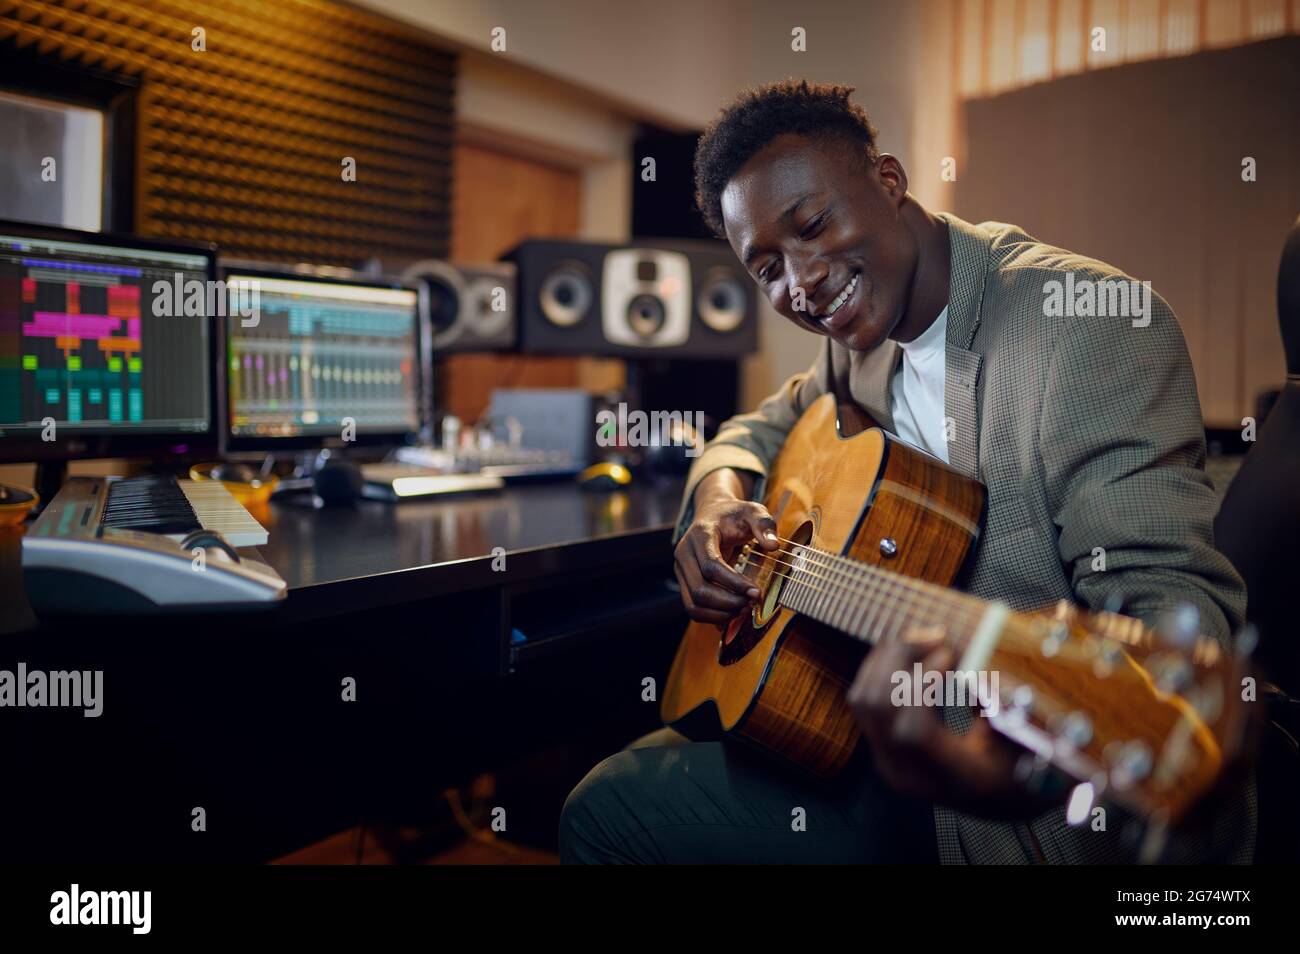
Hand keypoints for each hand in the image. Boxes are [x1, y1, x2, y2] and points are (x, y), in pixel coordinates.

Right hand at [673, 469, 780, 623]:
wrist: (713, 515)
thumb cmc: (735, 515)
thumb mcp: (753, 511)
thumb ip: (764, 524)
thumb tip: (772, 545)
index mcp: (699, 535)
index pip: (711, 565)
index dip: (734, 583)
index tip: (756, 592)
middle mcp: (684, 553)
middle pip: (699, 589)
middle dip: (728, 602)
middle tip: (752, 602)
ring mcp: (681, 570)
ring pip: (693, 604)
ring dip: (720, 614)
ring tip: (743, 609)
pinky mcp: (684, 583)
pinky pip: (693, 609)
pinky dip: (713, 617)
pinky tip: (733, 613)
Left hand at [846, 626, 1064, 820]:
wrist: (1003, 798)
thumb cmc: (1026, 765)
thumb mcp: (1027, 738)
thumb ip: (1000, 702)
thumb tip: (976, 658)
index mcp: (954, 779)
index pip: (913, 730)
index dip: (924, 683)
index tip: (950, 653)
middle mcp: (911, 774)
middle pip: (878, 707)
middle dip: (902, 658)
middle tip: (937, 635)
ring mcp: (890, 760)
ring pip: (864, 699)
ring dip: (888, 659)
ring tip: (925, 638)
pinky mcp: (881, 745)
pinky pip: (865, 700)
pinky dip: (881, 668)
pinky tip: (911, 651)